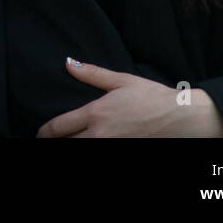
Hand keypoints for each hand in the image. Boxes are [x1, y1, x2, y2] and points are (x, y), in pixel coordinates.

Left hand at [37, 58, 222, 137]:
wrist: (181, 118)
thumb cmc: (152, 97)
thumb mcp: (122, 80)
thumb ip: (92, 74)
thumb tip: (68, 63)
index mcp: (96, 113)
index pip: (59, 127)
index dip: (45, 132)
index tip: (40, 133)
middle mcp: (101, 134)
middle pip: (67, 145)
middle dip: (56, 143)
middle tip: (49, 141)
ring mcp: (113, 148)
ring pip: (82, 152)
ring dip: (73, 148)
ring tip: (69, 143)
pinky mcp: (125, 154)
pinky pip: (100, 159)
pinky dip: (91, 152)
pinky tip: (90, 146)